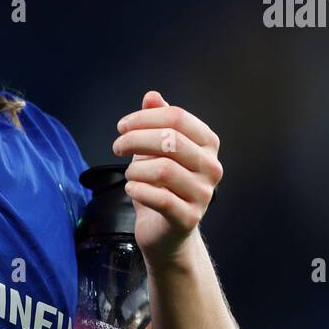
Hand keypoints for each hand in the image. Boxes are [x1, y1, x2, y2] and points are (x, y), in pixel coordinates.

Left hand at [112, 90, 222, 269]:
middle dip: (135, 139)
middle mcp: (212, 167)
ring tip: (130, 175)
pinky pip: (161, 199)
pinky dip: (139, 190)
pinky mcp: (189, 218)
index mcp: (208, 143)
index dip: (144, 118)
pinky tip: (131, 189)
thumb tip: (152, 96)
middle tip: (117, 147)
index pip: (177, 117)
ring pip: (163, 169)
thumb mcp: (155, 150)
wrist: (164, 231)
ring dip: (136, 169)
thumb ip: (156, 122)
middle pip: (171, 140)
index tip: (122, 127)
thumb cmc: (160, 185)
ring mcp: (204, 194)